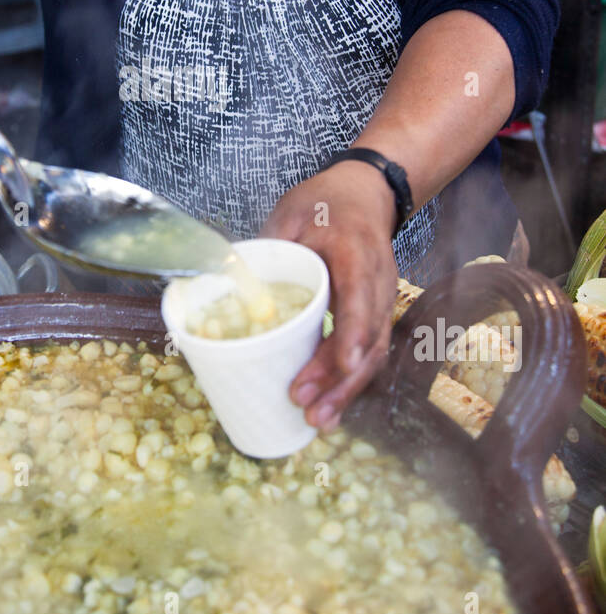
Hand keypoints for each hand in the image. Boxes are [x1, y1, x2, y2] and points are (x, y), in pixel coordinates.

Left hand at [261, 161, 398, 430]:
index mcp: (355, 251)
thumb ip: (268, 246)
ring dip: (347, 389)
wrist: (366, 194)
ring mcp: (382, 299)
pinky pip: (370, 352)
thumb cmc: (326, 204)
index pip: (358, 296)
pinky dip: (351, 382)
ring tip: (318, 419)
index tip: (341, 362)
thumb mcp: (291, 213)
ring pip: (373, 351)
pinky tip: (330, 407)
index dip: (351, 331)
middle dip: (339, 376)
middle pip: (368, 336)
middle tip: (306, 404)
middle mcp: (377, 280)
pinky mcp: (377, 314)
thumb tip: (230, 283)